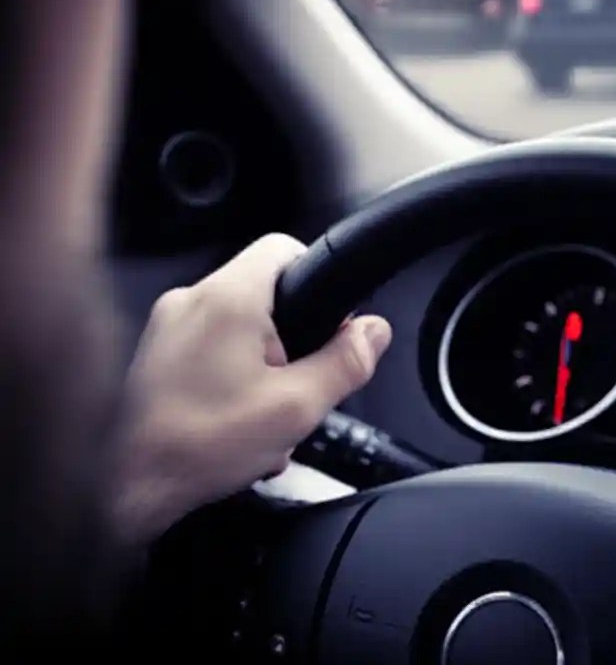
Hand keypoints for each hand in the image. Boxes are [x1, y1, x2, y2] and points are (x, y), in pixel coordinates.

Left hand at [114, 234, 392, 544]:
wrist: (122, 489)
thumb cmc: (196, 447)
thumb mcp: (297, 407)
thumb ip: (345, 363)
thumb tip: (374, 332)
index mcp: (227, 300)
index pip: (285, 247)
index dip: (319, 280)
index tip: (329, 324)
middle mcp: (190, 302)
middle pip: (266, 295)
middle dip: (293, 342)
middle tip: (295, 386)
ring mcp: (166, 329)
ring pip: (240, 329)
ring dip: (264, 369)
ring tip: (261, 416)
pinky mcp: (155, 358)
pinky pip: (212, 352)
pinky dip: (233, 381)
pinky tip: (234, 425)